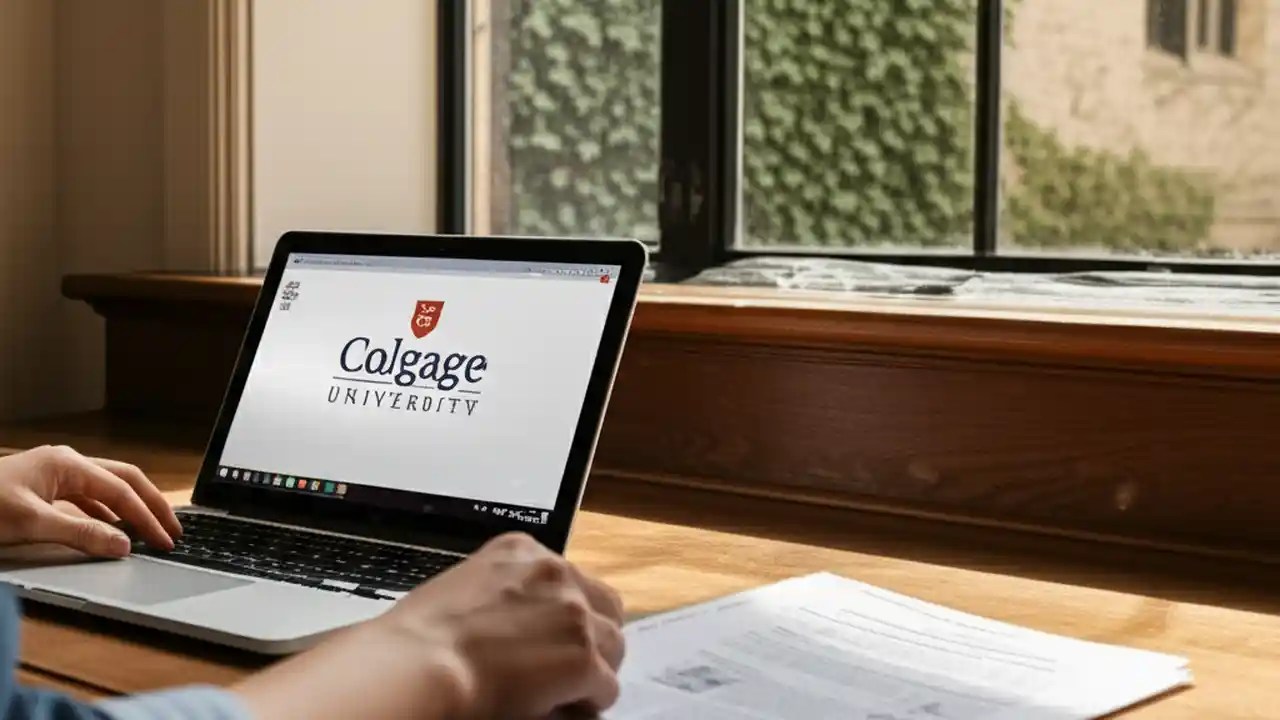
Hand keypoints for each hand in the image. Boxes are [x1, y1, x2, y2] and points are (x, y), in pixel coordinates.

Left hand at [0, 445, 180, 556]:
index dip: (147, 516)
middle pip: (124, 479)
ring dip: (132, 508)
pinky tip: (113, 528)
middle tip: (174, 530)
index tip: (164, 540)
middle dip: (151, 504)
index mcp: (67, 464)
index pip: (122, 490)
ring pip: (108, 487)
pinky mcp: (45, 488)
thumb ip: (80, 534)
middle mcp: (66, 463)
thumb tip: (122, 545)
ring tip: (152, 529)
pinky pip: (89, 497)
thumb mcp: (31, 524)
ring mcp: (56, 473)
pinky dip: (108, 512)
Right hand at [234, 532, 625, 719]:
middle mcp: (555, 573)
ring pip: (612, 648)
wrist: (418, 668)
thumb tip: (526, 627)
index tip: (553, 637)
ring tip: (560, 691)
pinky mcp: (583, 658)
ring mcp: (573, 614)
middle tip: (568, 668)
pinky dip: (585, 703)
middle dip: (592, 638)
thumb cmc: (421, 639)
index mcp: (522, 551)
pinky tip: (553, 707)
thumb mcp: (465, 588)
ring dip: (592, 671)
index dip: (568, 615)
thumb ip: (507, 594)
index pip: (572, 579)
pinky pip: (606, 688)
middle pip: (605, 609)